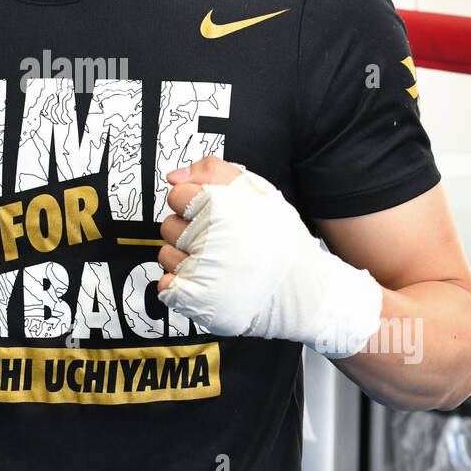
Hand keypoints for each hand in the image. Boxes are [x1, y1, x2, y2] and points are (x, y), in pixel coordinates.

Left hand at [154, 155, 382, 353]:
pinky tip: (208, 281)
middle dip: (188, 230)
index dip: (192, 203)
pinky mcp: (195, 298)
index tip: (209, 213)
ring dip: (185, 258)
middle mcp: (208, 236)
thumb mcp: (258, 192)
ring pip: (167, 255)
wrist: (304, 292)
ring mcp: (200, 269)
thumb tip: (175, 176)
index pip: (176, 195)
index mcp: (221, 206)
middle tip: (218, 239)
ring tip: (217, 262)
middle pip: (169, 225)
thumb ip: (214, 173)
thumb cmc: (282, 244)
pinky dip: (182, 286)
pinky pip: (167, 285)